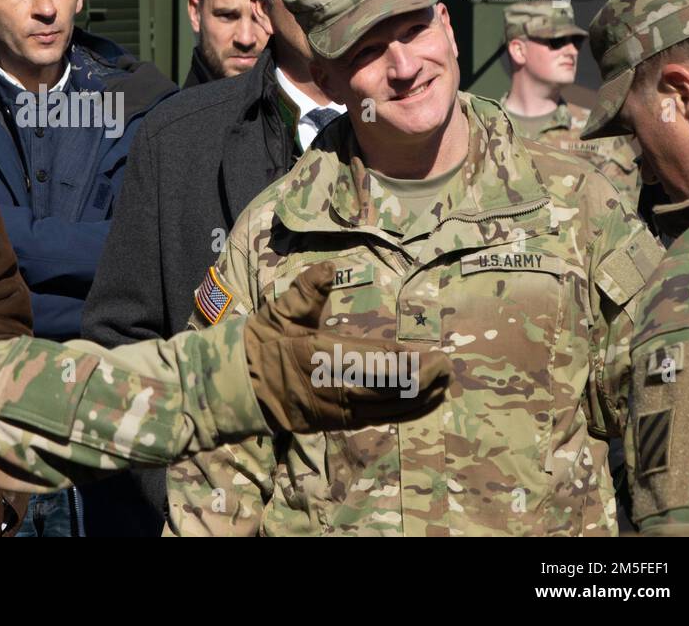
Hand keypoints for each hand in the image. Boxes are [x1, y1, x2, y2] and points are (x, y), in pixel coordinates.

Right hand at [243, 262, 451, 433]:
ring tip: (443, 384)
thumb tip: (331, 266)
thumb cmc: (264, 342)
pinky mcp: (337, 422)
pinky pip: (378, 419)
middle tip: (447, 367)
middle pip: (387, 388)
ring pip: (386, 407)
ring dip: (418, 398)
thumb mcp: (281, 310)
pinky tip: (422, 403)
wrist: (241, 384)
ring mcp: (336, 408)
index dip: (406, 360)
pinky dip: (403, 412)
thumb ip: (307, 289)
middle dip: (421, 379)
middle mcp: (332, 386)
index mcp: (319, 355)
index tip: (432, 353)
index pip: (372, 360)